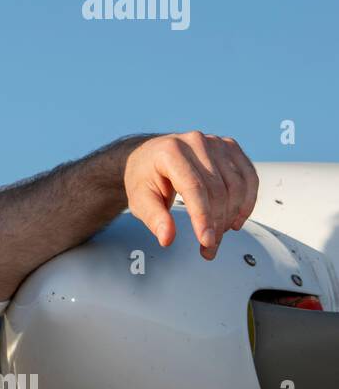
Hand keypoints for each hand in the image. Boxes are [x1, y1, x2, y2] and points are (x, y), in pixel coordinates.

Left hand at [123, 132, 258, 259]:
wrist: (150, 155)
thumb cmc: (144, 176)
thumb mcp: (140, 199)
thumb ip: (154, 218)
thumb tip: (167, 238)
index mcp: (170, 152)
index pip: (194, 188)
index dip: (203, 217)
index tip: (207, 241)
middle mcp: (195, 142)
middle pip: (217, 189)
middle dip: (217, 223)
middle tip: (210, 246)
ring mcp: (215, 142)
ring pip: (237, 185)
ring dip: (233, 215)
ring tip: (220, 234)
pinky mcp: (229, 147)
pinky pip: (249, 177)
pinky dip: (248, 201)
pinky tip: (238, 218)